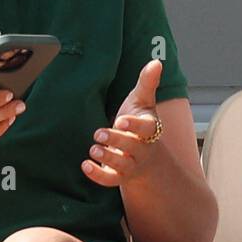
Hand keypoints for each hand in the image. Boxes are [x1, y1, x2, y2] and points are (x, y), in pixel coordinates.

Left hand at [82, 60, 164, 186]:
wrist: (142, 153)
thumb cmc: (139, 122)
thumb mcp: (142, 101)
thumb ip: (147, 82)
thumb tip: (156, 61)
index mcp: (150, 129)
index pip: (147, 128)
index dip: (134, 126)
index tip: (121, 120)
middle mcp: (143, 148)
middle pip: (134, 148)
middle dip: (117, 141)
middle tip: (99, 133)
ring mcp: (132, 164)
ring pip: (123, 165)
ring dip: (107, 158)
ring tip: (93, 149)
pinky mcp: (120, 176)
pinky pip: (111, 180)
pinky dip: (98, 175)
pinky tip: (85, 165)